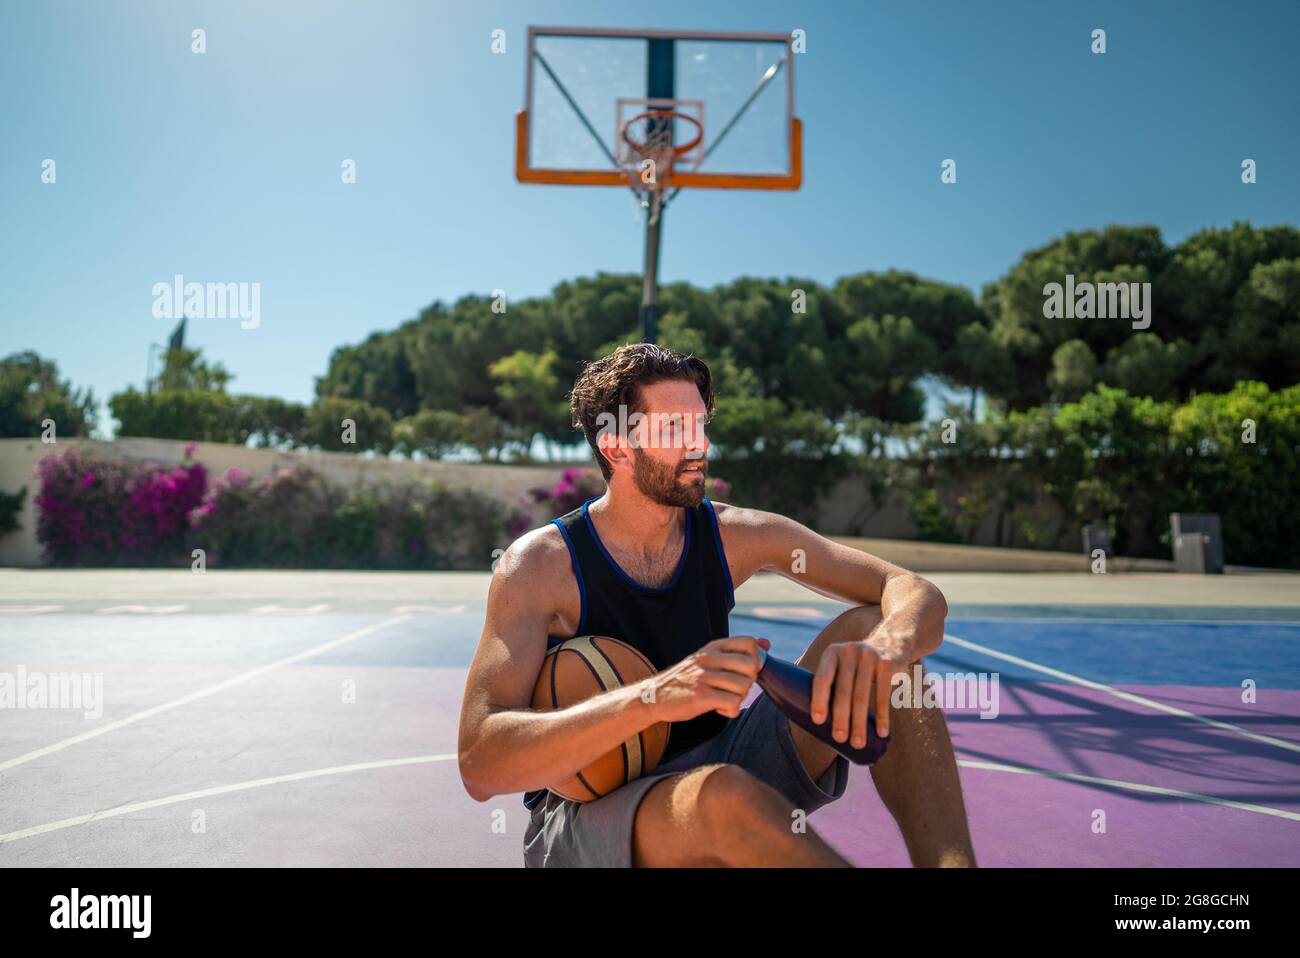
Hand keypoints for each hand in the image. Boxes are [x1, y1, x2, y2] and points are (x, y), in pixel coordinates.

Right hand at [647, 636, 770, 722]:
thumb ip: (736, 651)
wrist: (653, 696)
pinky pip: (733, 704)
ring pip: (744, 687)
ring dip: (739, 698)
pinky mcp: (701, 697)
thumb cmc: (686, 679)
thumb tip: (766, 643)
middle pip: (752, 666)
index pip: (749, 643)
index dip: (755, 659)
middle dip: (749, 681)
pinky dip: (731, 711)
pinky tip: (719, 709)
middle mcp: (708, 658)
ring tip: (724, 699)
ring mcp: (704, 677)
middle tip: (735, 688)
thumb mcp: (708, 658)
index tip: (744, 672)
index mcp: (712, 647)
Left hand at [809, 641, 908, 741]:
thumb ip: (830, 682)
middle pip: (842, 691)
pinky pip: (883, 695)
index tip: (818, 721)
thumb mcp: (841, 663)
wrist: (891, 642)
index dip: (819, 700)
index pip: (822, 679)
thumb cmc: (857, 665)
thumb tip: (816, 721)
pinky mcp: (887, 665)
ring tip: (858, 743)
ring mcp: (869, 657)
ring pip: (862, 696)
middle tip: (840, 739)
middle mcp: (849, 652)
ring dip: (859, 723)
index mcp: (831, 654)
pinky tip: (881, 732)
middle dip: (840, 718)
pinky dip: (882, 716)